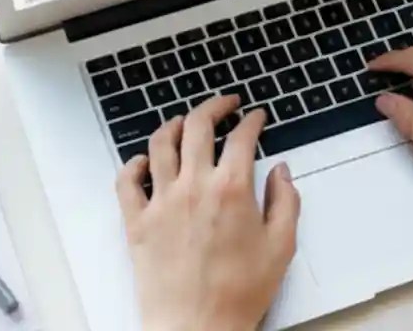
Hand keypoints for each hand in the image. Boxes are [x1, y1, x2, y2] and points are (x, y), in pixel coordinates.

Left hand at [116, 96, 299, 330]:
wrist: (197, 327)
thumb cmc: (238, 293)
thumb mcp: (281, 246)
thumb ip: (286, 201)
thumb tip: (281, 172)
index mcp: (232, 190)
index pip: (242, 137)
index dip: (252, 120)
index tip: (256, 117)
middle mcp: (194, 187)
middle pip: (198, 125)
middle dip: (216, 106)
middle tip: (226, 104)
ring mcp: (161, 202)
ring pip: (161, 143)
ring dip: (175, 124)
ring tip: (185, 121)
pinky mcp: (137, 222)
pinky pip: (127, 180)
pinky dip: (134, 163)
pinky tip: (145, 161)